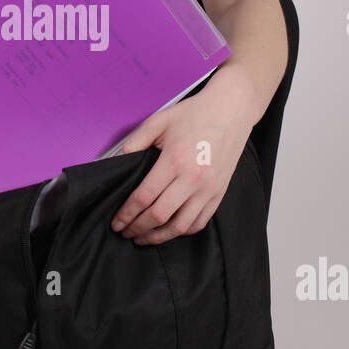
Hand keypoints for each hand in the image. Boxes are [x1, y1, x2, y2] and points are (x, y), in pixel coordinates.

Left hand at [110, 64, 255, 244]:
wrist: (231, 110)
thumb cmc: (195, 113)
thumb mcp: (159, 120)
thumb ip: (135, 142)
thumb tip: (120, 162)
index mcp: (174, 161)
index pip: (143, 198)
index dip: (126, 214)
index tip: (117, 222)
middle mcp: (193, 179)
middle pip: (159, 216)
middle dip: (138, 229)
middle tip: (125, 232)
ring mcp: (209, 189)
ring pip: (180, 226)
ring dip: (158, 236)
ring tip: (144, 238)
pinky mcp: (219, 193)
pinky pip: (199, 222)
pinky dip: (182, 232)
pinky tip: (168, 230)